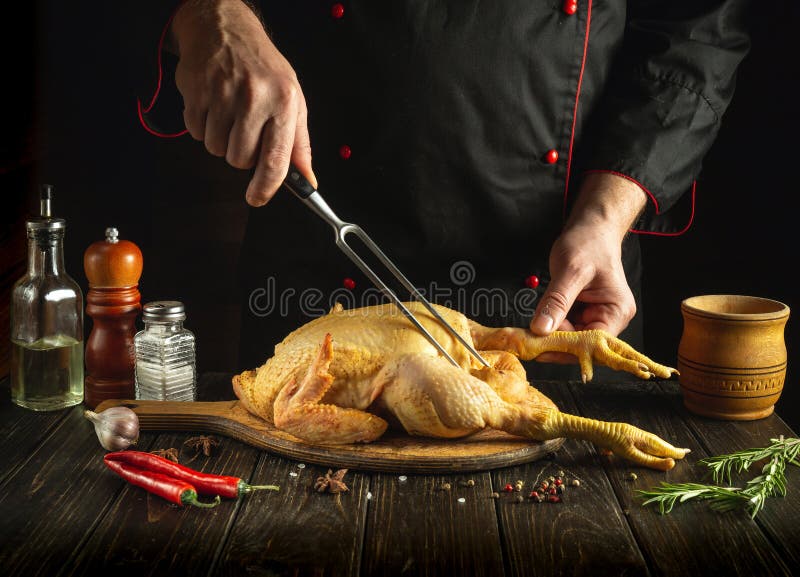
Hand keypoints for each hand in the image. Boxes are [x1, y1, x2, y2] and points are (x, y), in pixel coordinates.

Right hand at [171, 0, 315, 205]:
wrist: (225, 29)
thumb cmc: (263, 70)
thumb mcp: (293, 101)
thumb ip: (299, 145)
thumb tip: (307, 181)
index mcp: (284, 102)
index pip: (276, 160)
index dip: (266, 187)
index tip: (258, 199)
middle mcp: (254, 97)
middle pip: (240, 160)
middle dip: (242, 153)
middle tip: (246, 129)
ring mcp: (222, 93)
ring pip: (216, 149)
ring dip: (221, 140)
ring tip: (230, 113)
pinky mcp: (195, 91)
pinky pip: (196, 132)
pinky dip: (203, 126)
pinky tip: (213, 104)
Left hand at [529, 173, 647, 359]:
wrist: (590, 228)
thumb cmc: (588, 243)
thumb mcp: (571, 271)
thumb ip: (556, 301)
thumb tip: (542, 329)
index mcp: (617, 311)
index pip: (592, 342)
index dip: (566, 348)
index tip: (539, 349)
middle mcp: (610, 318)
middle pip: (580, 344)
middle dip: (554, 342)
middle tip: (527, 341)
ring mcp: (596, 316)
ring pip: (569, 337)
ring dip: (549, 335)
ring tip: (528, 333)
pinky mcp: (582, 312)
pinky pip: (564, 326)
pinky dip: (550, 325)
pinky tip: (537, 323)